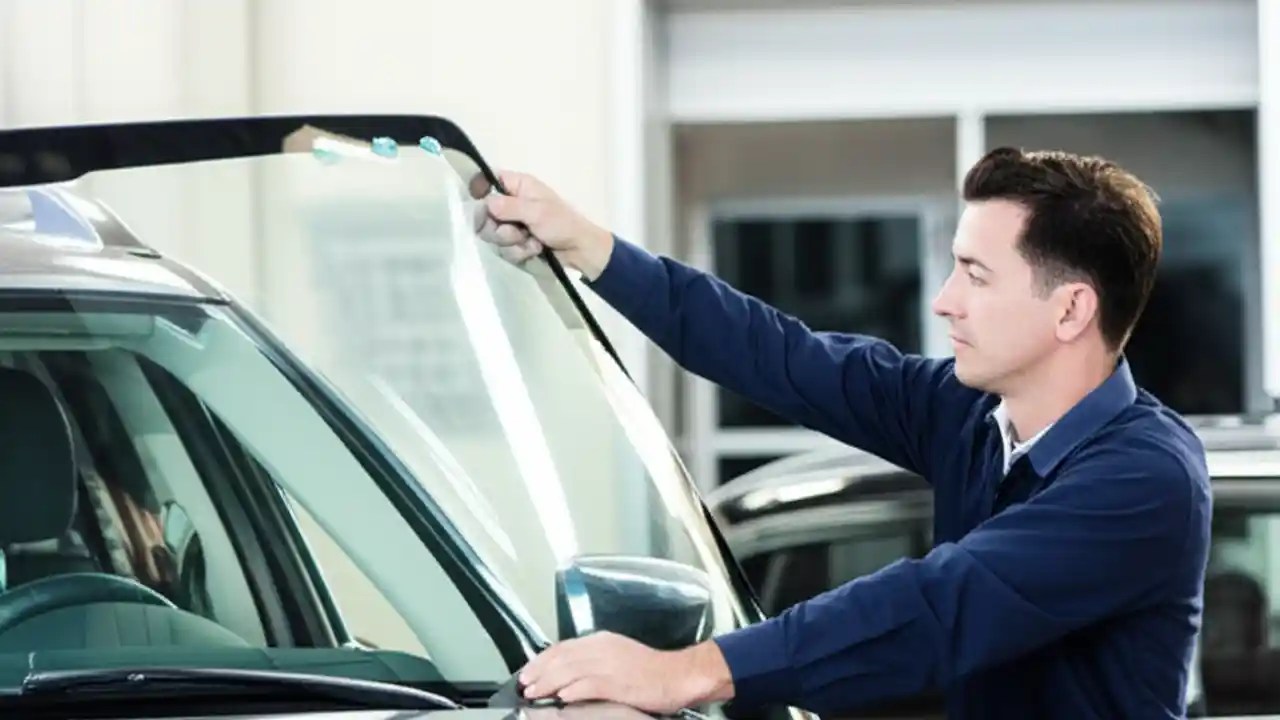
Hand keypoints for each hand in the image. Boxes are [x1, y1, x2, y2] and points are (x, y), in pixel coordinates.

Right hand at [469, 170, 615, 279]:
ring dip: (513, 242)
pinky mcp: (511, 244)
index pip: (487, 179)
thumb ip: (509, 207)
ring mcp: (509, 225)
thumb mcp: (537, 211)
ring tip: (533, 241)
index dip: (479, 189)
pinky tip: (535, 249)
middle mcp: (509, 203)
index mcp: (517, 186)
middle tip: (516, 230)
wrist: (578, 251)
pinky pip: (502, 250)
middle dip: (498, 227)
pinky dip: (520, 252)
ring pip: (491, 235)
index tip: (481, 202)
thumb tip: (486, 203)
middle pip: (482, 213)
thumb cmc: (562, 223)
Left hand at [518, 632, 734, 713]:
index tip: (529, 670)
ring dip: (548, 683)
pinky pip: (588, 686)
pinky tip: (561, 698)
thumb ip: (594, 659)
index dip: (542, 659)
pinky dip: (571, 691)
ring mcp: (609, 665)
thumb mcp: (618, 655)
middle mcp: (602, 649)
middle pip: (561, 657)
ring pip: (569, 671)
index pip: (563, 647)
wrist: (677, 675)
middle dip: (539, 671)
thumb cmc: (651, 669)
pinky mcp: (617, 683)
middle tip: (525, 683)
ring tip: (534, 692)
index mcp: (601, 641)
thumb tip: (569, 671)